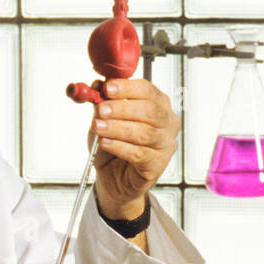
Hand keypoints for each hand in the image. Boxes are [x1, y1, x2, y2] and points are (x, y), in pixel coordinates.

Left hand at [90, 78, 179, 219]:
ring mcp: (165, 144)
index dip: (126, 88)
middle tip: (101, 109)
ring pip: (144, 133)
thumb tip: (96, 85)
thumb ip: (102, 102)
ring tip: (98, 126)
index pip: (147, 90)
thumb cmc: (113, 145)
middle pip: (149, 111)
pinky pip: (139, 154)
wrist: (113, 177)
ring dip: (118, 128)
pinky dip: (119, 147)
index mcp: (158, 104)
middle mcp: (167, 122)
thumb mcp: (104, 119)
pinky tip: (105, 142)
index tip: (107, 88)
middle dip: (122, 108)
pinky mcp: (158, 164)